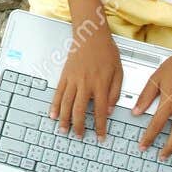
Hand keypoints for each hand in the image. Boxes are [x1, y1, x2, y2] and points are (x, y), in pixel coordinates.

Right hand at [51, 23, 121, 140]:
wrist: (91, 35)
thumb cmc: (107, 52)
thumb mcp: (118, 72)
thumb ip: (115, 92)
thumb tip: (109, 110)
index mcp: (100, 84)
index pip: (100, 111)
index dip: (99, 126)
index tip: (100, 136)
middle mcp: (85, 84)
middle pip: (80, 111)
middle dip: (79, 126)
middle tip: (79, 136)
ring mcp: (73, 80)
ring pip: (66, 104)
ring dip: (64, 119)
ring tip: (64, 130)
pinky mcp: (65, 76)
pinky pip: (58, 93)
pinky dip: (54, 105)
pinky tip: (53, 115)